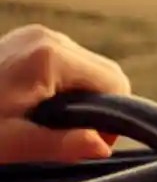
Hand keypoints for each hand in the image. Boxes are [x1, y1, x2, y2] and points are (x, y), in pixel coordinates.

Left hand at [0, 24, 130, 163]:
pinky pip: (66, 63)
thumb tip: (103, 146)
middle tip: (68, 136)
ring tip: (49, 121)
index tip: (88, 141)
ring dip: (80, 98)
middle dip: (97, 107)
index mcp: (50, 56)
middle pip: (104, 73)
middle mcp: (47, 37)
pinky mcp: (27, 40)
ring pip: (87, 69)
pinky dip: (64, 87)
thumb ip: (63, 145)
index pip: (115, 81)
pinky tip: (40, 106)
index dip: (113, 117)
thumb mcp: (15, 144)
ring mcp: (35, 35)